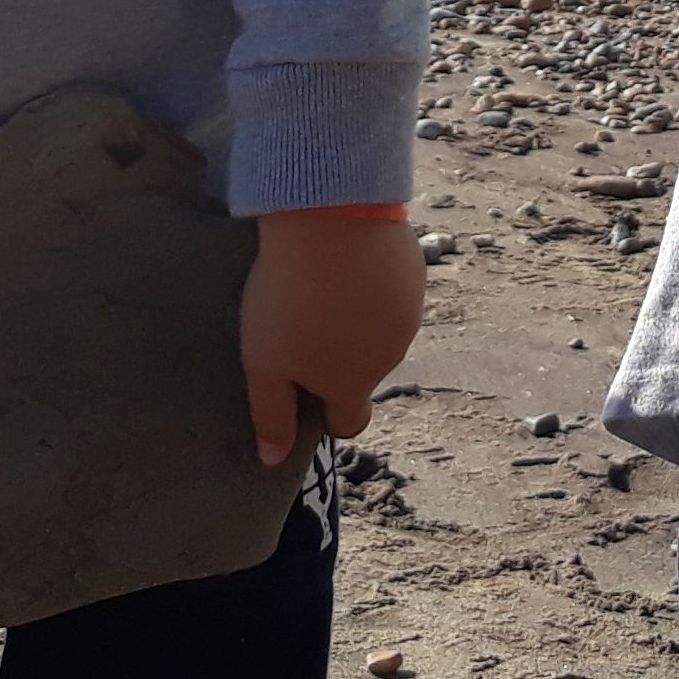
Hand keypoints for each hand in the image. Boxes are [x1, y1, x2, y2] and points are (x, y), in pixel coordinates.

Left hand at [241, 206, 426, 464]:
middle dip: (338, 359)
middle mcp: (390, 357)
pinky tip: (344, 259)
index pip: (350, 422)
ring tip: (319, 287)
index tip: (300, 388)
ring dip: (356, 321)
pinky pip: (392, 290)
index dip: (326, 414)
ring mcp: (409, 313)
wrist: (334, 219)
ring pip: (380, 331)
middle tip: (300, 325)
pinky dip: (372, 284)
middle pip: (364, 372)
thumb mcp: (264, 362)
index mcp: (354, 384)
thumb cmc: (290, 297)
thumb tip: (272, 459)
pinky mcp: (414, 272)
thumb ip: (271, 414)